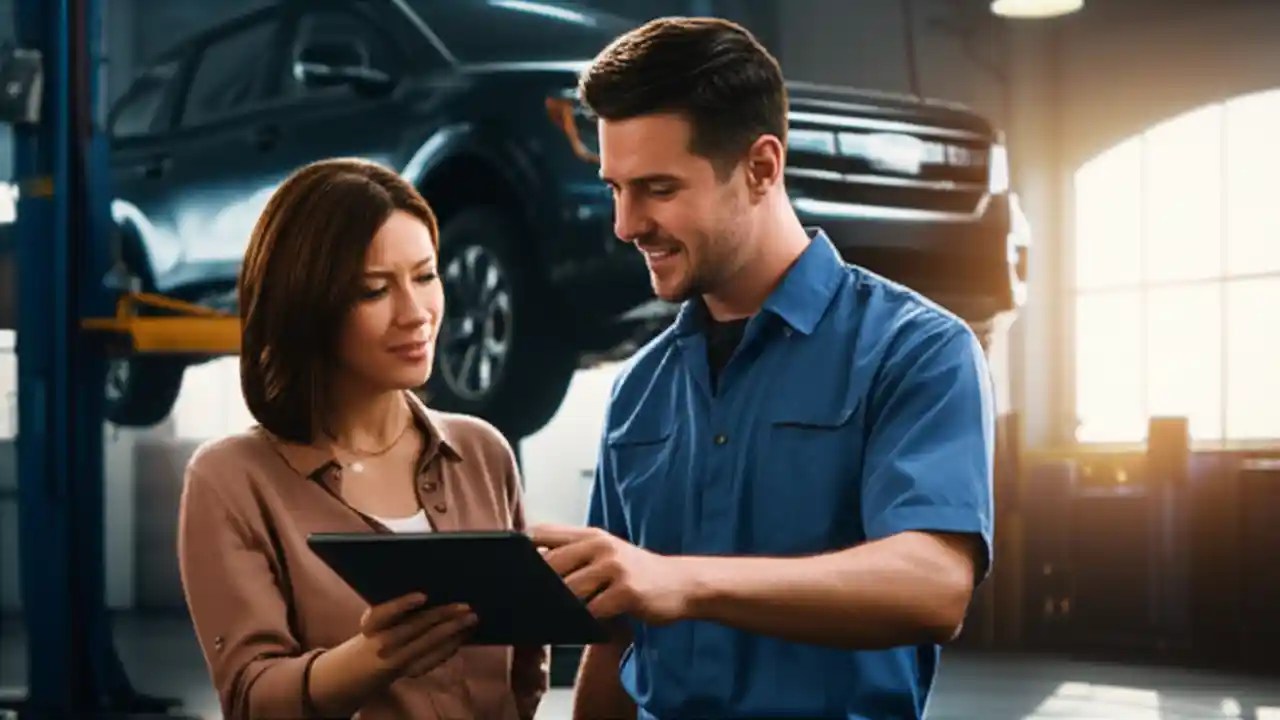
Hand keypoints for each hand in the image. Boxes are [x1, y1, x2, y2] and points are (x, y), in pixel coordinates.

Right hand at [358, 593, 476, 677]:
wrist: (367, 665)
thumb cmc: (380, 628)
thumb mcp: (380, 617)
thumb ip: (400, 606)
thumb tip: (435, 589)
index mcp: (370, 625)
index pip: (383, 613)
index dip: (402, 605)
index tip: (422, 596)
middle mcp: (381, 644)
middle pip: (414, 628)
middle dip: (442, 615)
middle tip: (465, 605)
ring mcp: (396, 661)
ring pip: (428, 644)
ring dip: (453, 631)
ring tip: (471, 619)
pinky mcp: (410, 670)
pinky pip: (434, 658)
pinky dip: (451, 645)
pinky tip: (464, 634)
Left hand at [529, 524, 695, 624]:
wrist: (681, 583)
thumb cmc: (636, 573)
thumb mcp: (606, 553)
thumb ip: (575, 555)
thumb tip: (532, 573)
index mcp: (590, 535)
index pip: (543, 532)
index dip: (522, 550)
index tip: (511, 569)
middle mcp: (601, 546)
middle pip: (551, 564)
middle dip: (537, 587)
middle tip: (526, 605)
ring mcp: (615, 567)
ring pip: (570, 589)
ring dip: (558, 608)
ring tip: (549, 619)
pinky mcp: (627, 592)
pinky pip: (593, 610)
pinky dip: (582, 621)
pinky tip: (580, 627)